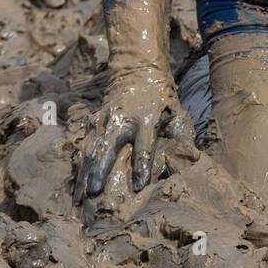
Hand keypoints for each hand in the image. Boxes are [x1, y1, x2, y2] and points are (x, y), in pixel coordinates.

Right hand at [75, 0, 193, 201]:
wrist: (138, 70)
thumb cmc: (161, 97)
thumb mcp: (175, 111)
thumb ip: (179, 134)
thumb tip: (191, 159)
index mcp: (147, 119)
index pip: (145, 145)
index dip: (142, 166)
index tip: (139, 185)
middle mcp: (123, 120)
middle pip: (109, 147)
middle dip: (101, 170)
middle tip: (94, 192)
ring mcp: (106, 120)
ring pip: (92, 149)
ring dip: (85, 173)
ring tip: (80, 196)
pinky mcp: (96, 121)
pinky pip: (86, 146)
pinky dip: (80, 166)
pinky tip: (76, 185)